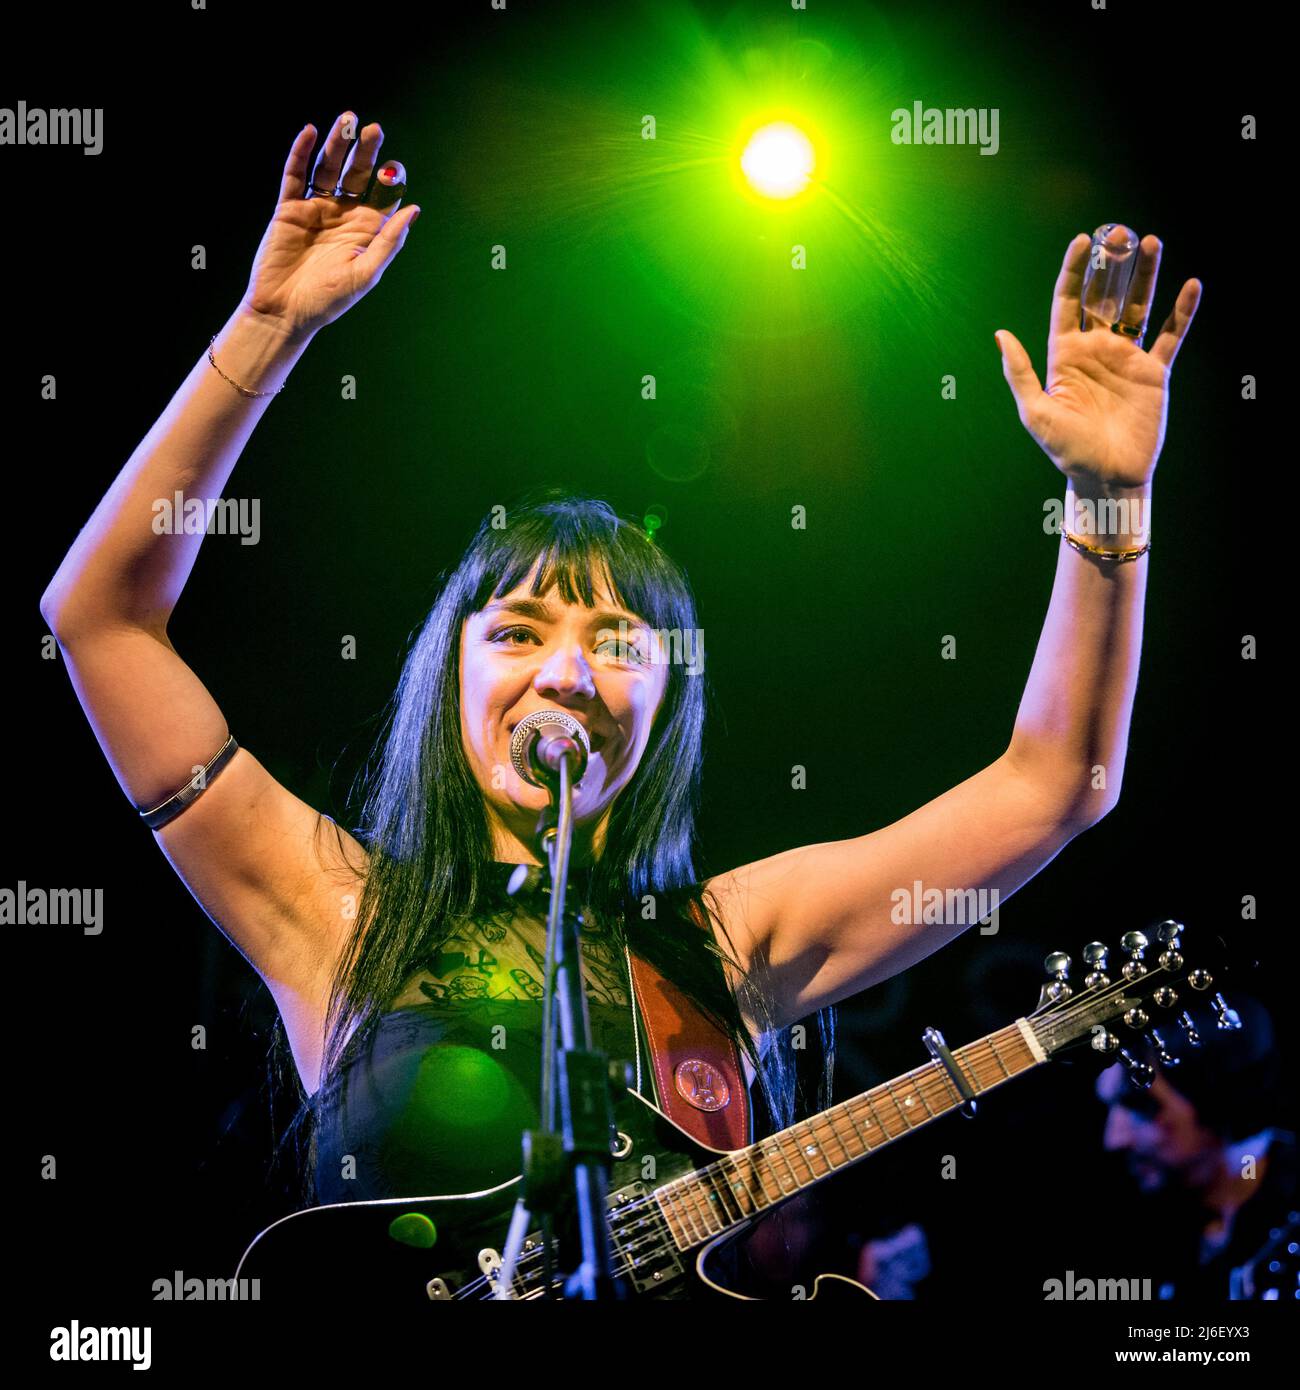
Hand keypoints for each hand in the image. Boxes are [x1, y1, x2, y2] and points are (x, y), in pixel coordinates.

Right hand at [239, 112, 419, 338]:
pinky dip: (300, 153)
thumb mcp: (365, 272)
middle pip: (356, 174)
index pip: (382, 195)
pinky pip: (295, 174)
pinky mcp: (289, 208)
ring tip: (347, 120)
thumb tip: (413, 209)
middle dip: (365, 152)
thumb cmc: (328, 300)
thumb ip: (389, 241)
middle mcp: (343, 215)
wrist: (284, 312)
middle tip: (374, 130)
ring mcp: (316, 208)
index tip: (395, 167)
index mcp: (366, 231)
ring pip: (327, 168)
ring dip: (336, 144)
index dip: (390, 178)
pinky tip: (309, 131)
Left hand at [996, 233, 1201, 489]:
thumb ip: (1020, 371)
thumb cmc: (1066, 450)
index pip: (1068, 302)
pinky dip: (1183, 311)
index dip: (1073, 271)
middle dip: (1112, 265)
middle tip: (1121, 232)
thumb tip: (1000, 333)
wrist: (1106, 476)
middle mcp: (1096, 351)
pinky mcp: (1153, 372)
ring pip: (1137, 307)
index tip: (1081, 240)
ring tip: (1151, 242)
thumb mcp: (1035, 411)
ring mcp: (1126, 359)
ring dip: (1145, 276)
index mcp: (1065, 355)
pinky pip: (1170, 335)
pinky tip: (1191, 285)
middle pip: (1104, 297)